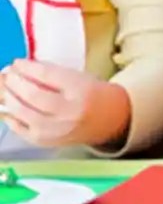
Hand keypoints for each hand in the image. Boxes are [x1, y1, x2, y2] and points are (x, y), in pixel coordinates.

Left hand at [1, 60, 128, 148]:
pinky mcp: (46, 141)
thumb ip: (53, 74)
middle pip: (33, 95)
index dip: (27, 67)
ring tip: (5, 88)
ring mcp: (56, 129)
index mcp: (81, 90)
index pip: (47, 75)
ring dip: (9, 97)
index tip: (17, 63)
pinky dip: (10, 116)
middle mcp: (69, 111)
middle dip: (15, 82)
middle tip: (8, 74)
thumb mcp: (81, 77)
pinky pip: (20, 128)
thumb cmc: (94, 95)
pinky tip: (7, 107)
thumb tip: (22, 69)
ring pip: (23, 112)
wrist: (110, 122)